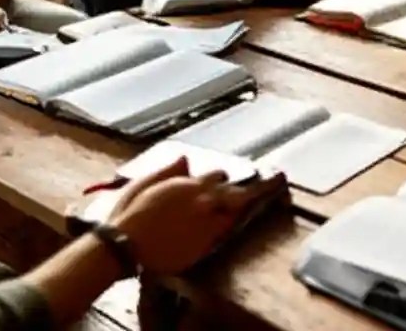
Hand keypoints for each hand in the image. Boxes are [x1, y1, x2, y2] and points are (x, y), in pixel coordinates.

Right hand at [111, 157, 279, 275]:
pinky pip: (234, 225)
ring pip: (241, 204)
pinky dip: (245, 217)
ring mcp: (209, 218)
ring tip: (279, 185)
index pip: (216, 175)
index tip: (236, 180)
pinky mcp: (209, 239)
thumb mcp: (143, 185)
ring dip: (260, 195)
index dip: (224, 179)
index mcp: (186, 182)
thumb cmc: (128, 216)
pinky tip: (260, 210)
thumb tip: (185, 159)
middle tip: (278, 178)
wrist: (126, 246)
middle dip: (252, 184)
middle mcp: (202, 197)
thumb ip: (167, 172)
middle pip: (235, 188)